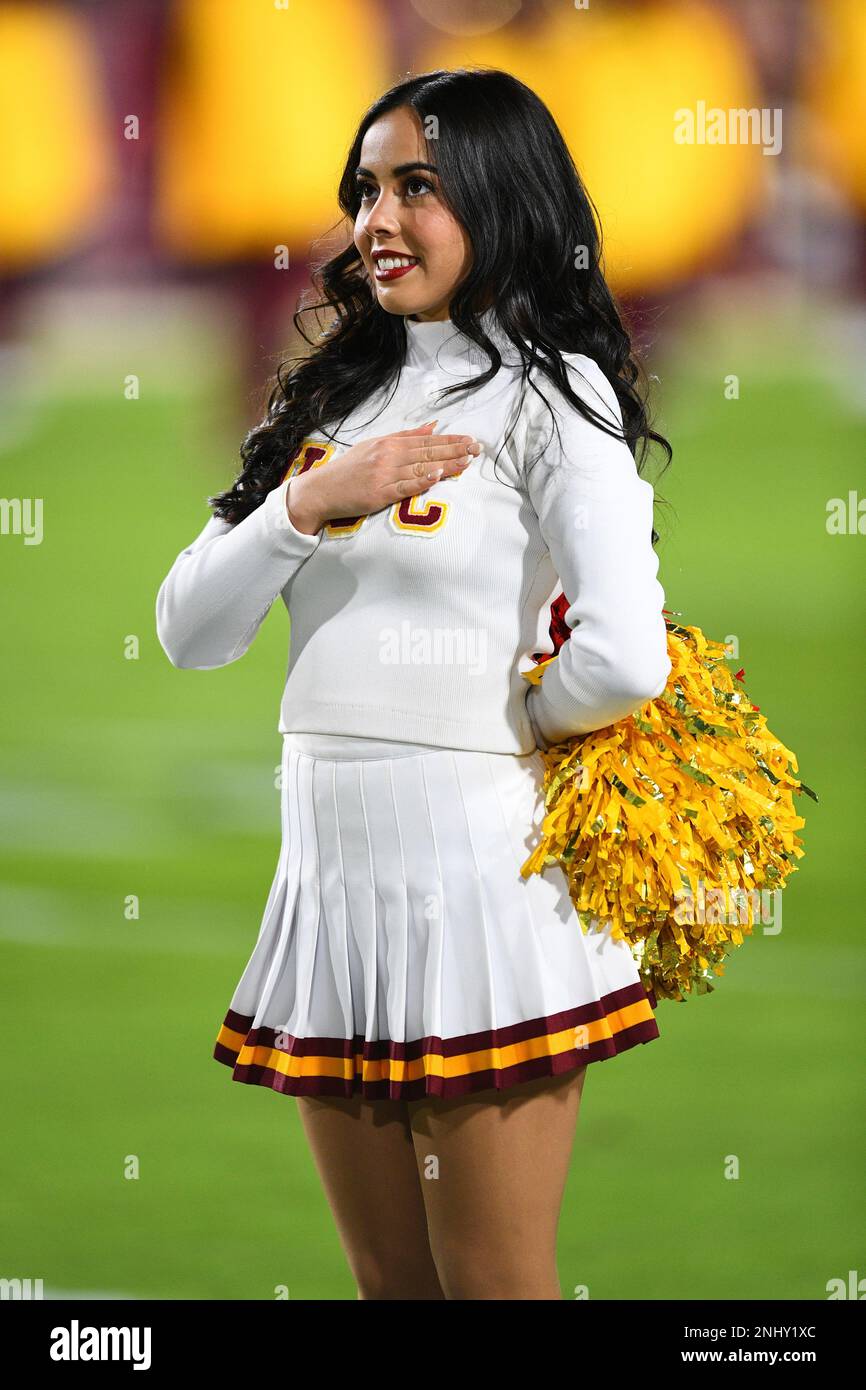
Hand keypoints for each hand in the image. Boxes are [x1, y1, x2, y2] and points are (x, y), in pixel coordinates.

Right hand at [285, 422, 480, 533]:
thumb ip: (404, 437)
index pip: (426, 440)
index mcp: (389, 443)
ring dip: (446, 464)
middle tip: (477, 449)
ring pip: (421, 467)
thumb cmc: (349, 470)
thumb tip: (432, 426)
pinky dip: (422, 480)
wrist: (322, 490)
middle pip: (428, 452)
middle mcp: (388, 456)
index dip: (450, 440)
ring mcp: (384, 474)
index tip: (470, 440)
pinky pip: (404, 486)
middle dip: (455, 450)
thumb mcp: (375, 446)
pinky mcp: (380, 494)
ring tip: (466, 461)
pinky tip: (437, 475)